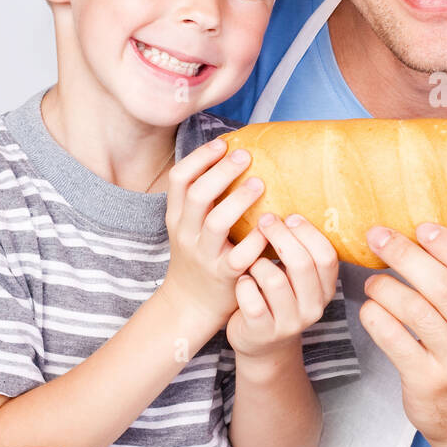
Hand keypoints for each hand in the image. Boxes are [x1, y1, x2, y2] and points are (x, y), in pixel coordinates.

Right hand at [160, 138, 271, 333]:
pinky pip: (239, 256)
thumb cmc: (199, 255)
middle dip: (221, 171)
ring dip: (239, 200)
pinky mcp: (223, 275)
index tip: (222, 143)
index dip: (199, 158)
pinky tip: (268, 227)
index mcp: (177, 216)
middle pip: (198, 195)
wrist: (191, 303)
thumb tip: (232, 156)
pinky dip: (255, 240)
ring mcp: (204, 255)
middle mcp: (186, 233)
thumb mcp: (190, 225)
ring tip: (259, 183)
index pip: (179, 179)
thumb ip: (204, 198)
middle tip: (246, 156)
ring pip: (217, 223)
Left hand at [227, 213, 339, 360]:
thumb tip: (291, 205)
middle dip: (280, 236)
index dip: (308, 233)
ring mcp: (289, 322)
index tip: (289, 215)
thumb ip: (300, 250)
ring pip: (275, 280)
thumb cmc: (276, 298)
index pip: (327, 256)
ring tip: (251, 258)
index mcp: (326, 289)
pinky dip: (243, 284)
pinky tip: (241, 280)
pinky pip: (251, 300)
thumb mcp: (296, 278)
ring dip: (259, 263)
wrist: (260, 343)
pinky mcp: (263, 331)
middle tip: (264, 219)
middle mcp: (313, 307)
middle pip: (302, 264)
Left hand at [359, 223, 446, 446]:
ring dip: (385, 287)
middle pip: (444, 287)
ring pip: (415, 310)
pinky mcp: (429, 383)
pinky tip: (371, 309)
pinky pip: (394, 339)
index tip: (423, 228)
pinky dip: (376, 317)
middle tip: (379, 236)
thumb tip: (435, 235)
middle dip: (405, 255)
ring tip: (374, 281)